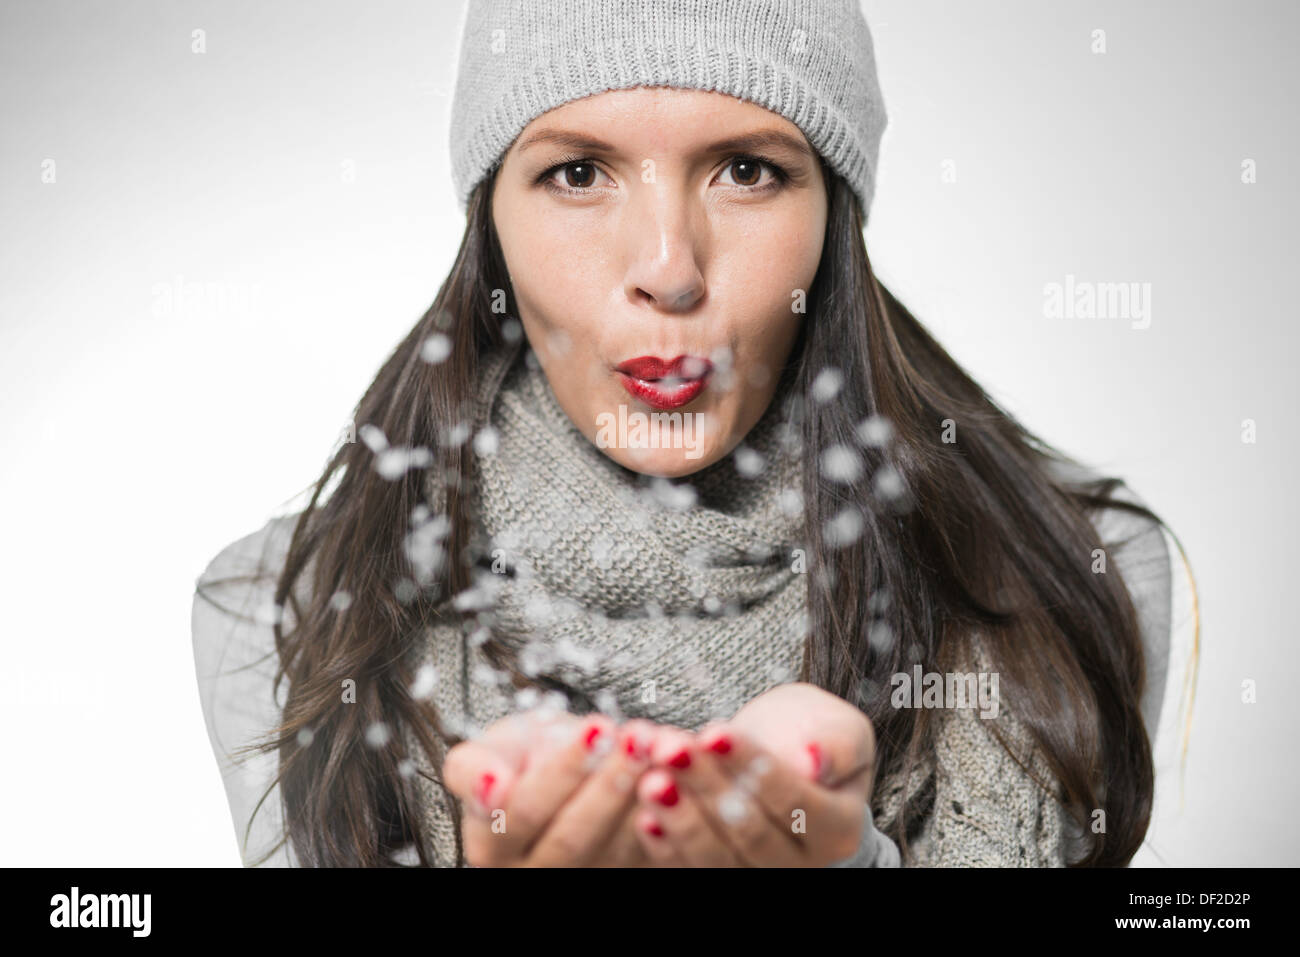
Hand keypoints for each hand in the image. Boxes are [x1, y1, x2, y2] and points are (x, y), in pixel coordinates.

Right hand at [441, 708, 666, 865]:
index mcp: (493, 846)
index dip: (561, 771)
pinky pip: (649, 853)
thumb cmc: (517, 759)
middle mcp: (535, 873)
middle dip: (609, 784)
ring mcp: (584, 878)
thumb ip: (472, 769)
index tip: (596, 727)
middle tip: (636, 737)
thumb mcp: (484, 752)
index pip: (524, 812)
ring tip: (659, 745)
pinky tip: (678, 769)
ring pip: (618, 848)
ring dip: (644, 794)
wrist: (555, 769)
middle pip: (574, 837)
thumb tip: (491, 784)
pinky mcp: (623, 873)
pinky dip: (667, 811)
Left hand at [629, 682, 876, 865]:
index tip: (715, 733)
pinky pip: (689, 869)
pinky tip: (642, 813)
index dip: (753, 768)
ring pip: (716, 858)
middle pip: (750, 833)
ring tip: (651, 778)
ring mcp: (756, 874)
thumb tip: (812, 762)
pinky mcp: (719, 873)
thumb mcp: (837, 726)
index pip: (795, 802)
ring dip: (679, 817)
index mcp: (837, 829)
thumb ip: (834, 744)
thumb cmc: (811, 734)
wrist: (783, 752)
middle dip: (706, 787)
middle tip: (671, 750)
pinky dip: (664, 844)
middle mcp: (798, 864)